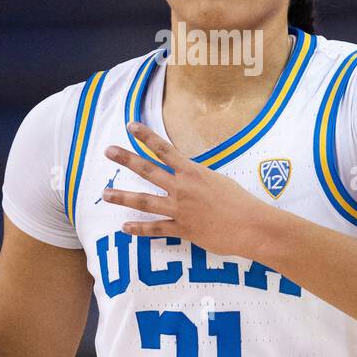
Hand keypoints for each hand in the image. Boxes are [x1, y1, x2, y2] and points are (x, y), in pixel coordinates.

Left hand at [101, 121, 277, 260]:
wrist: (251, 226)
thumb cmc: (241, 202)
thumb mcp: (218, 181)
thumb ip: (198, 178)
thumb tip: (188, 176)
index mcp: (193, 172)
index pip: (165, 149)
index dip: (146, 136)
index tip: (130, 126)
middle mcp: (182, 188)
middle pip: (148, 171)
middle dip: (126, 159)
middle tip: (108, 151)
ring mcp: (180, 210)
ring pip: (145, 201)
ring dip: (123, 197)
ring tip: (105, 194)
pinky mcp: (183, 230)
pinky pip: (156, 229)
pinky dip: (140, 229)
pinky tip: (125, 228)